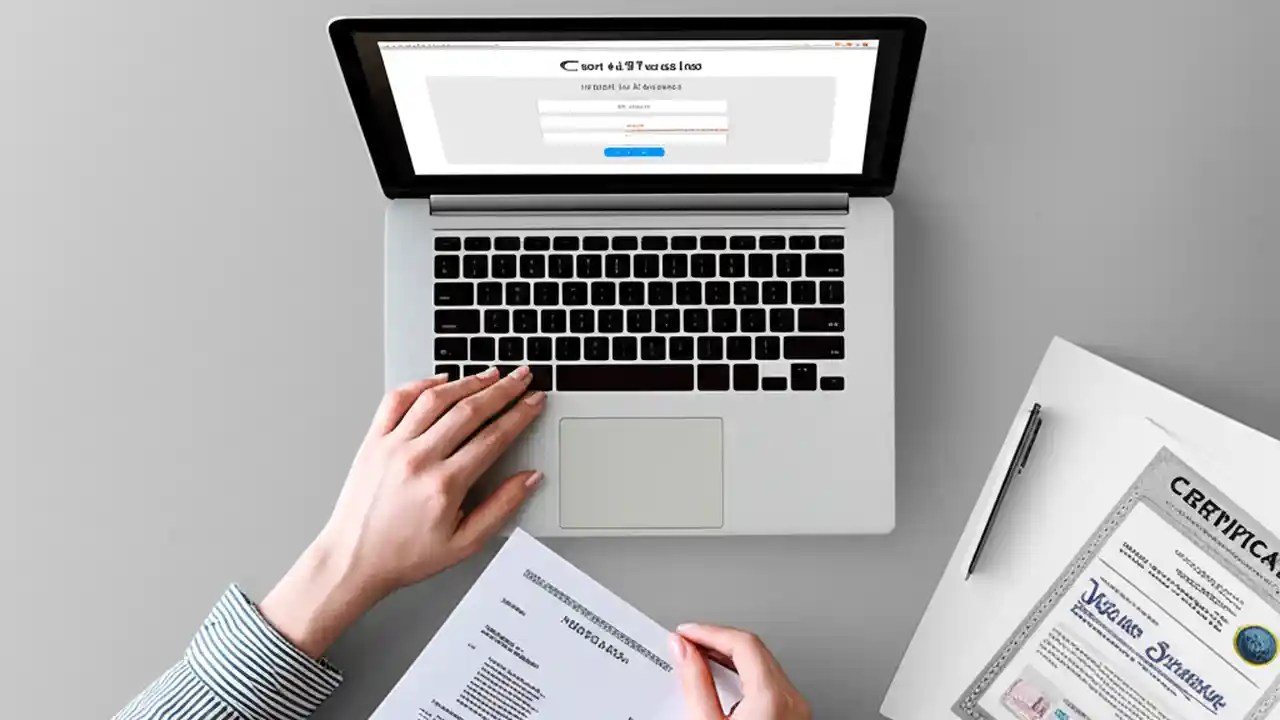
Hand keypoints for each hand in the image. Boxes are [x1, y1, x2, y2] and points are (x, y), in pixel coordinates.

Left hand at [260, 367, 546, 655]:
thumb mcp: (465, 543)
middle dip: (502, 390)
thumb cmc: (406, 555)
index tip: (534, 401)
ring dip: (467, 382)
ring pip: (436, 398)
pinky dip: (420, 384)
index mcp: (444, 485)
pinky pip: (397, 400)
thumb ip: (502, 508)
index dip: (520, 414)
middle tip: (520, 377)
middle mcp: (418, 459)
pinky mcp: (373, 441)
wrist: (353, 559)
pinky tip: (440, 380)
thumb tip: (529, 479)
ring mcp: (392, 446)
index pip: (494, 437)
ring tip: (489, 374)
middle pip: (470, 410)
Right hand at [672, 624, 810, 719]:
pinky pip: (770, 683)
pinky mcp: (793, 718)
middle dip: (717, 640)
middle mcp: (792, 701)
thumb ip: (695, 685)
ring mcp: (797, 710)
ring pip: (763, 665)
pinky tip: (722, 680)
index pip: (742, 643)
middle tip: (688, 641)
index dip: (709, 631)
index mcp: (773, 697)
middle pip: (754, 650)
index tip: (685, 633)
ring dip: (730, 657)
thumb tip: (683, 650)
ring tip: (700, 657)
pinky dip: (744, 675)